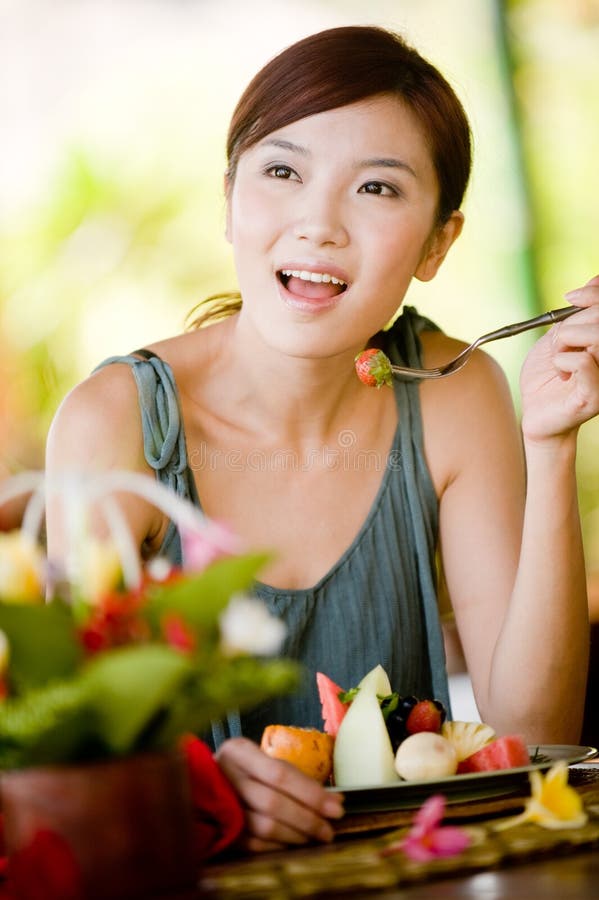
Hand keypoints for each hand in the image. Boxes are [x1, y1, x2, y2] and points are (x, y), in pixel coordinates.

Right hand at [215, 737, 343, 851]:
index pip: (280, 773)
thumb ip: (296, 778)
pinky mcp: (219, 828)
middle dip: (307, 818)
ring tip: (314, 837)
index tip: (336, 807)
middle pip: (272, 801)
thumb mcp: (264, 763)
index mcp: (238, 751)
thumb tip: (335, 801)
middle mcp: (225, 774)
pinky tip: (292, 843)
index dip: (311, 793)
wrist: (203, 784)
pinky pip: (253, 843)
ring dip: (295, 835)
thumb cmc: (244, 772)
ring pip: (263, 825)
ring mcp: (219, 803)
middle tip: (329, 830)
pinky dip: (277, 845)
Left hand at [520, 275, 598, 443]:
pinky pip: (583, 362)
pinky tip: (561, 375)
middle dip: (571, 324)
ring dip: (565, 341)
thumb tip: (595, 281)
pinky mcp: (596, 395)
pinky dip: (562, 362)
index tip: (570, 297)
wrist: (536, 413)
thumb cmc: (548, 376)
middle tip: (558, 344)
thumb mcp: (558, 336)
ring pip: (596, 336)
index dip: (595, 293)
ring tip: (559, 358)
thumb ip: (577, 313)